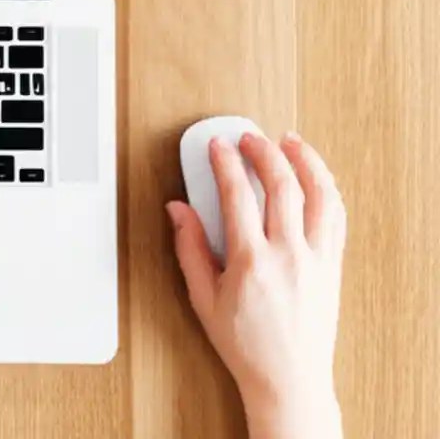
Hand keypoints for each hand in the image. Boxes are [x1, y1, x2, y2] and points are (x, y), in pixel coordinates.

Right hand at [167, 132, 346, 438]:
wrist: (289, 378)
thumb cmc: (245, 344)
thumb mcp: (203, 298)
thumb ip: (189, 249)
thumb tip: (178, 210)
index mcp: (250, 262)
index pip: (237, 195)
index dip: (225, 163)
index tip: (217, 146)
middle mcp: (288, 254)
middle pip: (282, 184)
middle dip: (264, 151)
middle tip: (249, 136)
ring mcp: (317, 258)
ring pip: (319, 193)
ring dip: (305, 160)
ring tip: (290, 142)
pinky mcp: (333, 265)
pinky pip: (336, 216)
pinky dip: (327, 188)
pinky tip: (316, 176)